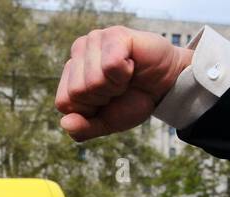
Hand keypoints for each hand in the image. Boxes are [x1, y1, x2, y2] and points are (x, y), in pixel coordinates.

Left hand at [55, 25, 193, 141]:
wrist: (166, 88)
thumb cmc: (134, 100)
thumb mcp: (106, 123)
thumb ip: (83, 129)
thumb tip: (65, 123)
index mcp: (70, 73)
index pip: (63, 102)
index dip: (88, 110)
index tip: (105, 100)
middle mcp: (79, 52)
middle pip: (77, 92)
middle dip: (102, 98)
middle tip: (118, 87)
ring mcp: (95, 40)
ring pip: (92, 80)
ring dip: (115, 86)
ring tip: (125, 76)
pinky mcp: (115, 35)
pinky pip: (110, 65)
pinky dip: (125, 74)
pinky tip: (132, 65)